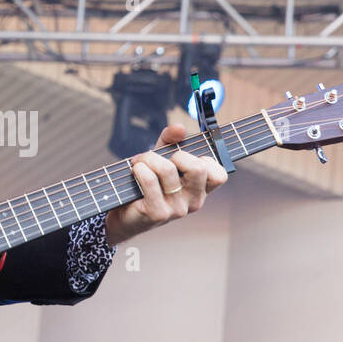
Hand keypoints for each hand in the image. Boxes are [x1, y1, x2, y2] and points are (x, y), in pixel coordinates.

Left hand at [104, 123, 228, 246]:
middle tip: (160, 158)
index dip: (205, 159)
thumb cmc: (146, 184)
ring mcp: (177, 210)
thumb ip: (171, 141)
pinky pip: (150, 180)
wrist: (122, 214)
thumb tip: (179, 127)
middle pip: (198, 168)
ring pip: (168, 170)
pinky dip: (140, 169)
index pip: (219, 174)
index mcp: (201, 190)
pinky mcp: (158, 214)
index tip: (185, 157)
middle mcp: (194, 202)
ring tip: (139, 162)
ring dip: (149, 159)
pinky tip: (135, 171)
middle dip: (176, 154)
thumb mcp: (161, 158)